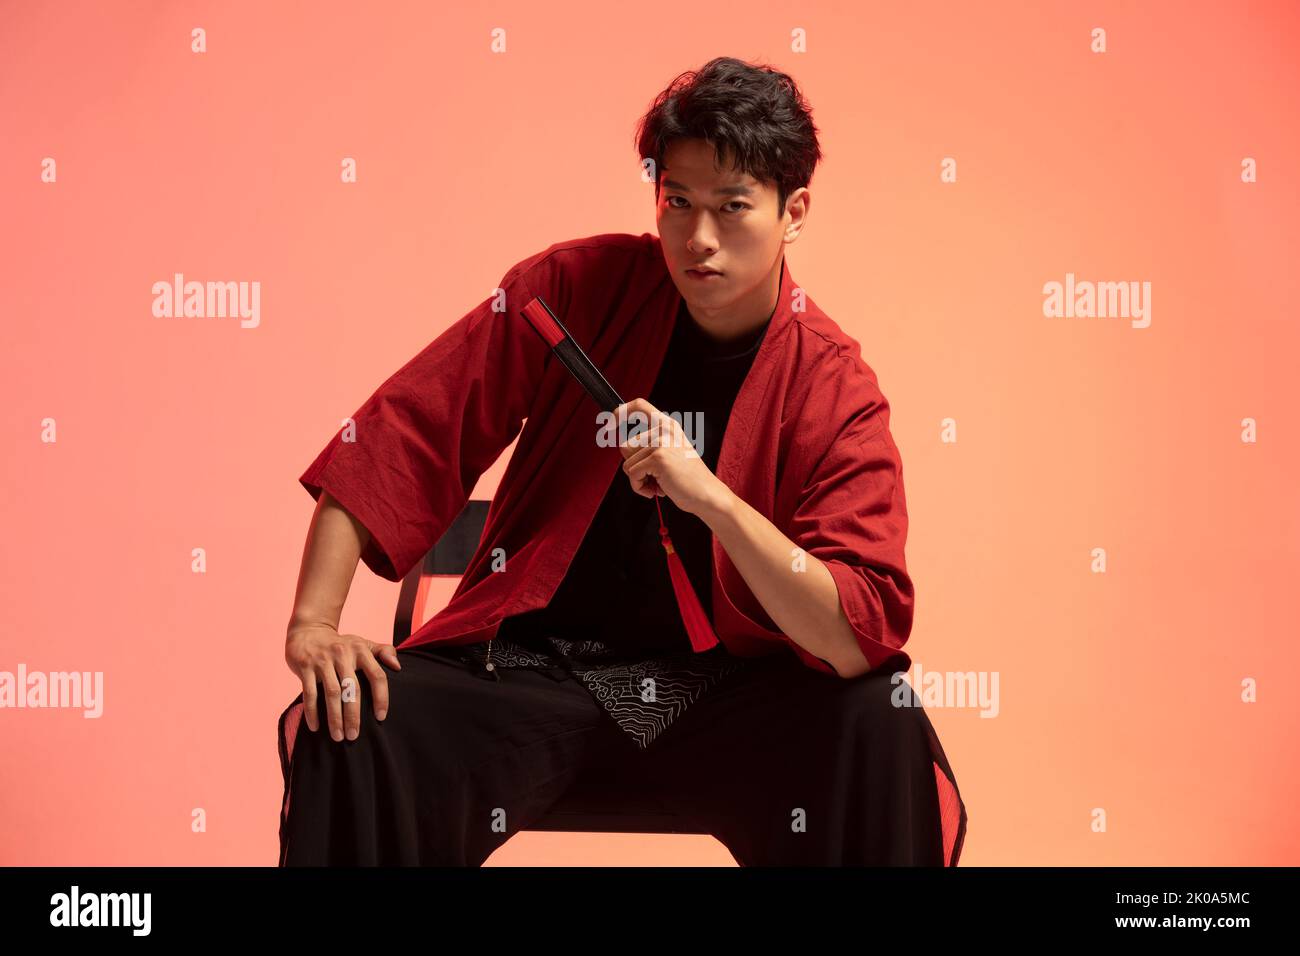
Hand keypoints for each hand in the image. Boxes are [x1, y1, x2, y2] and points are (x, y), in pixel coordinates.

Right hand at [284, 623, 401, 741]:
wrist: (308, 630)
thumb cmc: (340, 644)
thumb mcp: (362, 643)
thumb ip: (383, 652)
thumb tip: (398, 667)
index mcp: (361, 650)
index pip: (376, 675)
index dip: (381, 697)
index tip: (381, 717)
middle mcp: (343, 655)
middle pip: (352, 689)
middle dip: (354, 715)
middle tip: (354, 736)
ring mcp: (323, 661)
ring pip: (331, 694)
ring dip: (334, 718)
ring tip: (338, 737)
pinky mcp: (305, 667)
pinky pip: (309, 693)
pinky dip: (312, 712)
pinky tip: (315, 727)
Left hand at [616, 398, 726, 517]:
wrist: (706, 494)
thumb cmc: (686, 478)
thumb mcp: (668, 453)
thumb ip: (648, 445)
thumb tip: (621, 445)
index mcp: (668, 425)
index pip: (639, 405)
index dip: (621, 412)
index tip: (609, 425)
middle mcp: (664, 429)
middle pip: (625, 445)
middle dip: (634, 466)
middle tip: (655, 476)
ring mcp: (661, 442)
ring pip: (627, 463)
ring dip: (638, 479)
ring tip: (659, 483)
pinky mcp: (658, 458)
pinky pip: (632, 475)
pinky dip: (640, 487)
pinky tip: (658, 489)